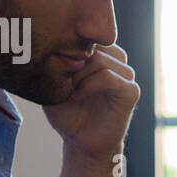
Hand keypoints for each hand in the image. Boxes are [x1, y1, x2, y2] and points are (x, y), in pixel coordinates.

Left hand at [42, 43, 139, 165]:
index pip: (85, 34)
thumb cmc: (67, 113)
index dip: (66, 47)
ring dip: (79, 74)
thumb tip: (45, 40)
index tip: (52, 67)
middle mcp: (117, 60)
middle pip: (92, 43)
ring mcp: (126, 75)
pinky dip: (89, 85)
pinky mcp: (131, 91)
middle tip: (60, 81)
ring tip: (69, 90)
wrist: (81, 142)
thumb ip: (55, 61)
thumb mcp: (53, 82)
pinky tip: (77, 95)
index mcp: (102, 53)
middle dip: (71, 61)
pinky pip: (108, 76)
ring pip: (100, 59)